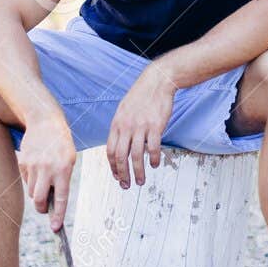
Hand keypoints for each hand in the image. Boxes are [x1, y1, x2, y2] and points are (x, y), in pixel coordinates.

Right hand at [17, 112, 75, 231]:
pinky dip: (31, 180)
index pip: (61, 198)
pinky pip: (26, 180)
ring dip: (37, 193)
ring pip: (32, 192)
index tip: (56, 228)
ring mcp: (33, 166)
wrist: (45, 121)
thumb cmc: (61, 143)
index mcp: (63, 170)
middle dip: (41, 209)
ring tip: (44, 179)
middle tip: (44, 209)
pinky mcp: (23, 162)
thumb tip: (52, 201)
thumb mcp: (69, 159)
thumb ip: (62, 179)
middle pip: (39, 200)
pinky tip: (37, 167)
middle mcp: (47, 169)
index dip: (58, 215)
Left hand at [107, 66, 175, 187]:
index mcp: (117, 124)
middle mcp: (126, 126)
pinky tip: (155, 164)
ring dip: (138, 172)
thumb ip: (121, 127)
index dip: (113, 167)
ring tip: (140, 181)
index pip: (110, 151)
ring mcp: (141, 126)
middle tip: (127, 185)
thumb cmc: (141, 96)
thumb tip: (120, 144)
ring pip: (136, 156)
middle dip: (123, 174)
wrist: (157, 81)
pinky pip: (153, 148)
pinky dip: (154, 159)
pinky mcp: (155, 126)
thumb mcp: (124, 109)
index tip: (117, 176)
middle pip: (121, 157)